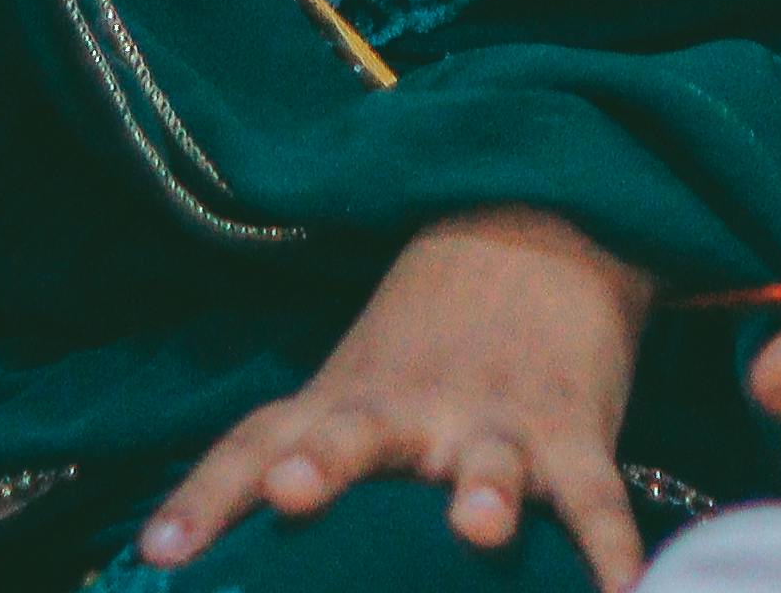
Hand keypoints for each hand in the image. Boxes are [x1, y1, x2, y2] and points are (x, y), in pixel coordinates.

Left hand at [137, 207, 657, 590]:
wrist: (537, 224)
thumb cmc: (428, 342)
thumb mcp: (353, 387)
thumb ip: (303, 454)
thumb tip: (201, 554)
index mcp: (342, 401)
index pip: (254, 444)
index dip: (202, 497)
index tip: (157, 551)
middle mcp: (408, 410)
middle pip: (354, 433)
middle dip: (321, 464)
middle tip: (291, 490)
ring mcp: (493, 417)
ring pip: (487, 456)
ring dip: (483, 492)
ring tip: (480, 528)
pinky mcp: (572, 430)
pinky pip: (593, 495)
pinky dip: (611, 544)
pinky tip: (624, 592)